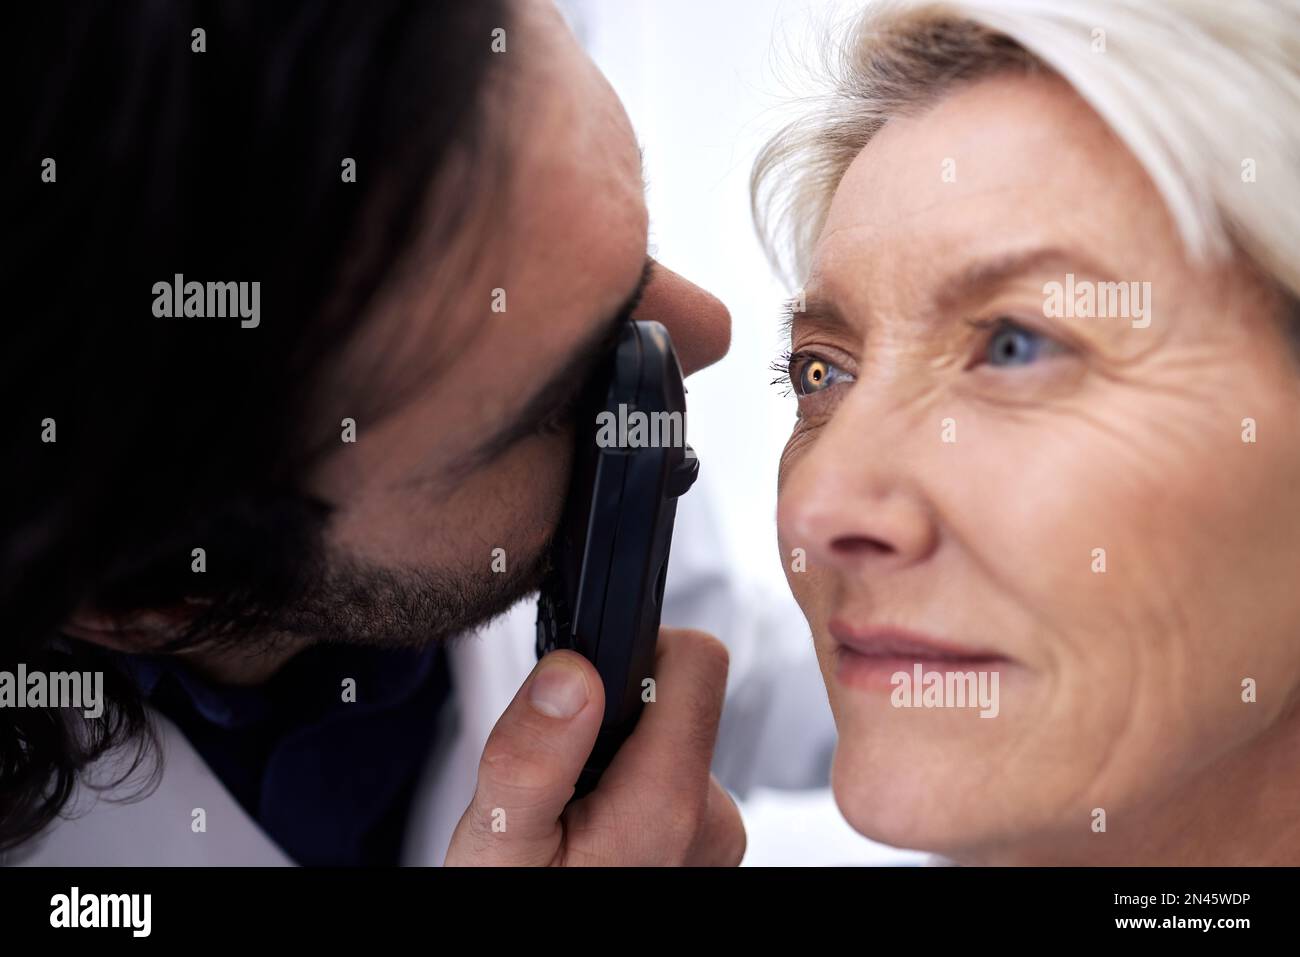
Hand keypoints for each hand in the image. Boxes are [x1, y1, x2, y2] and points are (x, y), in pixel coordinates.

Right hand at [445, 627, 744, 865]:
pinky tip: (595, 836)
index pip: (698, 661)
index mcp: (667, 805)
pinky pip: (673, 786)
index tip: (587, 685)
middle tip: (562, 779)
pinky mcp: (705, 852)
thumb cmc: (514, 910)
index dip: (639, 647)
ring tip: (573, 816)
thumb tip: (573, 673)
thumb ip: (532, 753)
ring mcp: (713, 842)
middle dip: (617, 719)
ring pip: (672, 744)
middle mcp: (712, 822)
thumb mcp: (496, 840)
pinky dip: (631, 796)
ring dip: (620, 763)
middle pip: (679, 702)